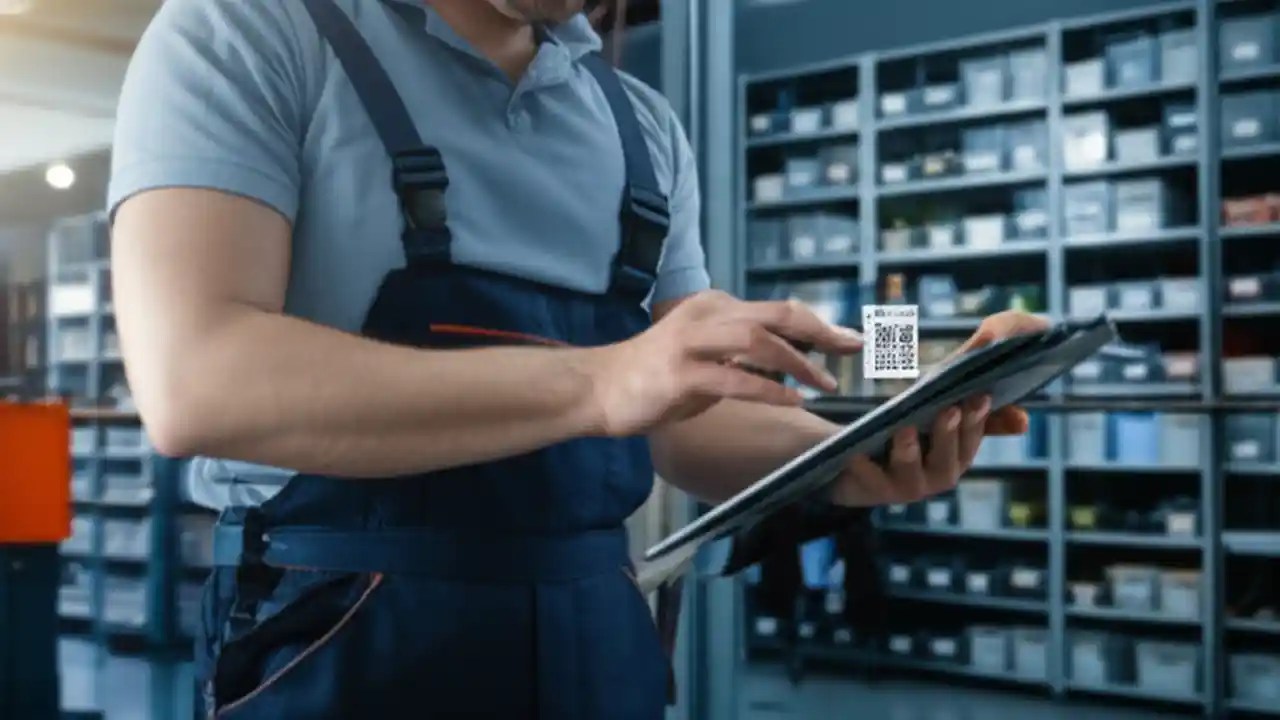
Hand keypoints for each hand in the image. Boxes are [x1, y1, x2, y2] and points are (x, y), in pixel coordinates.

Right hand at [585, 290, 861, 436]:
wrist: (598, 388)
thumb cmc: (653, 378)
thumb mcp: (705, 355)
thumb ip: (742, 352)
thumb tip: (791, 354)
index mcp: (714, 307)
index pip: (778, 310)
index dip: (819, 324)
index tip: (850, 340)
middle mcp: (706, 316)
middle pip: (777, 315)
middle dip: (822, 331)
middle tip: (854, 348)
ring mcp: (691, 344)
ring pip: (759, 340)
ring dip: (799, 362)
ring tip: (825, 383)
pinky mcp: (680, 375)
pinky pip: (734, 378)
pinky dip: (768, 388)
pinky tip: (791, 400)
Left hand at [828, 309, 1049, 506]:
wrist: (853, 461)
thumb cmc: (906, 428)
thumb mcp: (935, 404)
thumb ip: (967, 392)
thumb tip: (1003, 369)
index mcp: (957, 453)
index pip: (974, 436)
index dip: (980, 418)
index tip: (981, 395)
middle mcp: (937, 474)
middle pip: (949, 459)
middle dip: (950, 434)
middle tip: (949, 409)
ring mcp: (904, 485)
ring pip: (911, 472)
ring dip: (910, 451)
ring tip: (905, 428)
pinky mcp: (871, 489)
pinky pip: (868, 480)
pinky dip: (864, 466)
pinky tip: (856, 450)